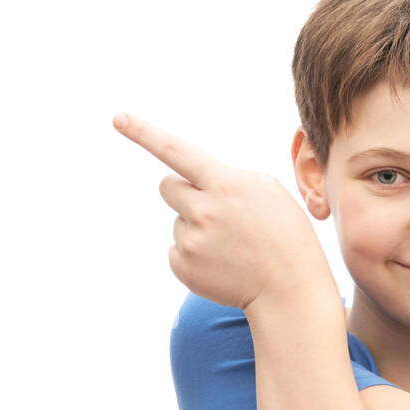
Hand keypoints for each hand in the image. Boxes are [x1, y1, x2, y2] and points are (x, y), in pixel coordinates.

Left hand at [112, 110, 332, 312]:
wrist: (290, 291)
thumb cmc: (286, 237)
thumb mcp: (269, 193)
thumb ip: (230, 177)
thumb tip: (199, 179)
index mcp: (224, 184)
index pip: (175, 150)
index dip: (143, 132)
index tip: (118, 118)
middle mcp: (203, 210)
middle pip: (168, 187)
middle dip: (186, 194)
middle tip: (218, 215)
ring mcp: (191, 241)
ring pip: (177, 221)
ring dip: (197, 230)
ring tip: (232, 248)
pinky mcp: (183, 267)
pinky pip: (175, 251)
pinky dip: (195, 257)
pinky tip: (223, 265)